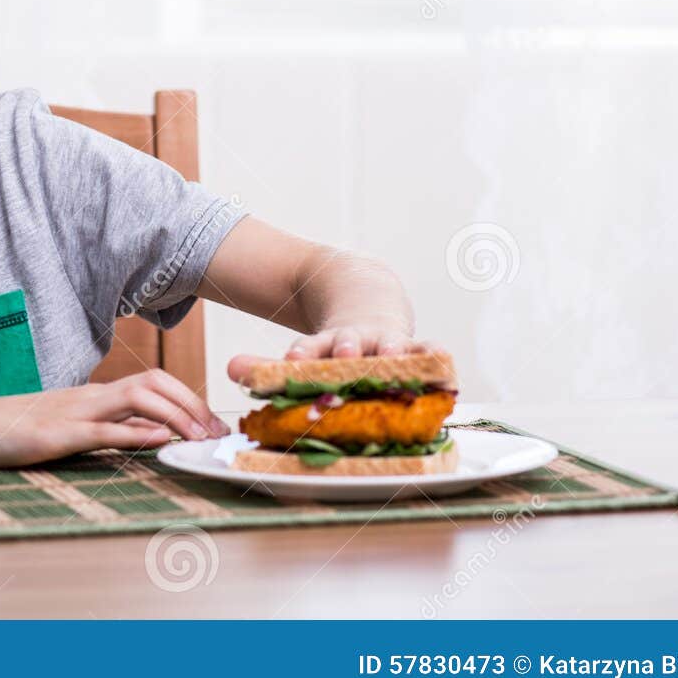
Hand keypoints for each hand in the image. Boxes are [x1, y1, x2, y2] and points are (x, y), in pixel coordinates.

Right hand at [0, 369, 231, 467]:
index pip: (154, 382)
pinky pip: (104, 429)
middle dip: (193, 405)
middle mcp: (91, 396)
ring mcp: (75, 412)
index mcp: (96, 394)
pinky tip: (159, 441)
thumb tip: (153, 434)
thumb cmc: (17, 429)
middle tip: (218, 434)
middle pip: (155, 383)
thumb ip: (110, 428)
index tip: (213, 425)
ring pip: (137, 399)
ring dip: (176, 416)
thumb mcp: (71, 426)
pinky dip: (136, 433)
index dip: (189, 398)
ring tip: (199, 438)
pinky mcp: (59, 434)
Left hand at [226, 323, 438, 385]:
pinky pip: (430, 354)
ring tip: (393, 362)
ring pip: (390, 347)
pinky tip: (449, 376)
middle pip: (352, 346)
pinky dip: (438, 361)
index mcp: (327, 344)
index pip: (312, 348)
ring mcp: (389, 344)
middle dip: (348, 351)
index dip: (303, 353)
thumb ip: (265, 367)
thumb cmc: (336, 345)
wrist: (368, 301)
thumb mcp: (304, 351)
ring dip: (391, 355)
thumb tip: (229, 370)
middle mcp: (359, 342)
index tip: (292, 359)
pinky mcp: (415, 348)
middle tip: (346, 355)